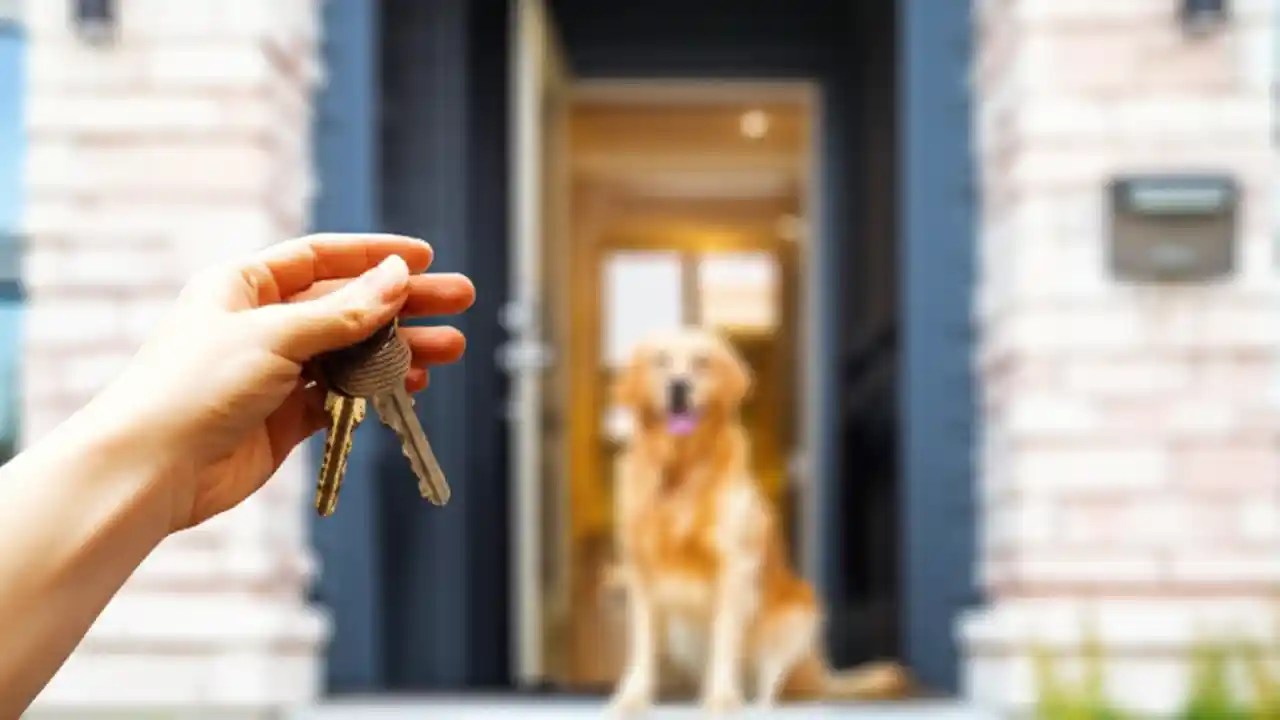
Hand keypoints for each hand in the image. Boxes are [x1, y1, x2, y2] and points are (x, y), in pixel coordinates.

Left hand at [85, 233, 473, 532]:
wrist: (150, 471)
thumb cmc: (193, 388)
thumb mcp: (275, 335)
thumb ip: (344, 311)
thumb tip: (398, 275)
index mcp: (244, 286)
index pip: (320, 257)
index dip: (374, 255)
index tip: (424, 257)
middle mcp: (261, 324)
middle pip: (347, 304)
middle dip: (404, 303)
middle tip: (458, 300)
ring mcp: (274, 372)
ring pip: (352, 351)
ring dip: (400, 349)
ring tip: (451, 348)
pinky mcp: (285, 417)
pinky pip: (343, 393)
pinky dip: (377, 388)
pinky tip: (411, 383)